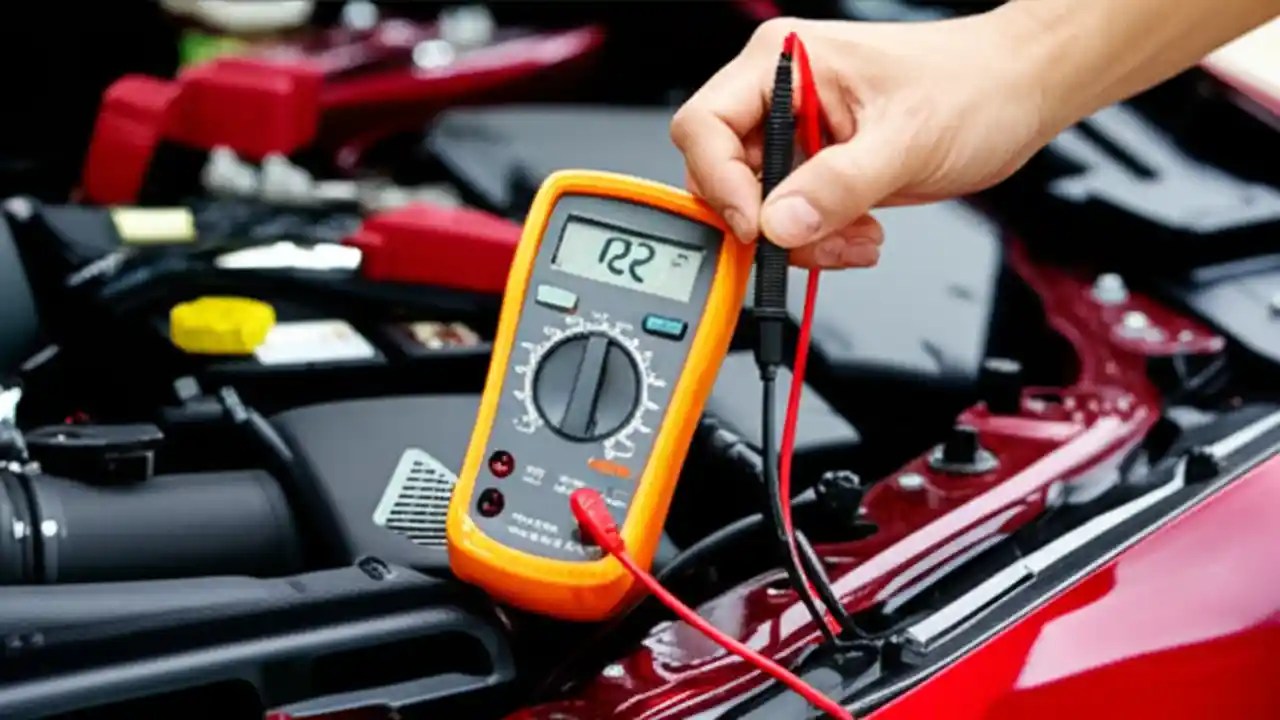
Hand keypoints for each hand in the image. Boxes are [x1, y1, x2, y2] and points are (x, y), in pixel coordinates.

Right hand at [670, 11, 1052, 267]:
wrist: (1019, 94)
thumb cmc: (975, 86)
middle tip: (812, 238)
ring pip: (758, 205)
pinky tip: (859, 233)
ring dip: (800, 237)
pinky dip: (819, 238)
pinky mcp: (818, 164)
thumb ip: (838, 185)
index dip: (720, 183)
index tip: (757, 225)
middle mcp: (781, 94)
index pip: (706, 127)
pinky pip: (791, 215)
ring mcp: (797, 131)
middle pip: (722, 173)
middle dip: (769, 220)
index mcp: (784, 62)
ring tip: (854, 237)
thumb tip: (780, 223)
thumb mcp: (907, 141)